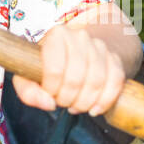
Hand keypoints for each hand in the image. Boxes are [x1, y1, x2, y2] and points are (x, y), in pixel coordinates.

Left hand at [11, 25, 125, 117]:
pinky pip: (116, 83)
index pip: (55, 69)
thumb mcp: (29, 73)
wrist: (76, 50)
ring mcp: (100, 47)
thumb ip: (28, 91)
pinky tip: (94, 109)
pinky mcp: (114, 59)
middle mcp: (80, 36)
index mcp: (57, 35)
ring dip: (85, 103)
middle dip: (68, 99)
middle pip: (76, 78)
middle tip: (62, 102)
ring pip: (97, 82)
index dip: (51, 90)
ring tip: (75, 106)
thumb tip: (48, 104)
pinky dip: (105, 101)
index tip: (49, 94)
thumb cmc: (48, 64)